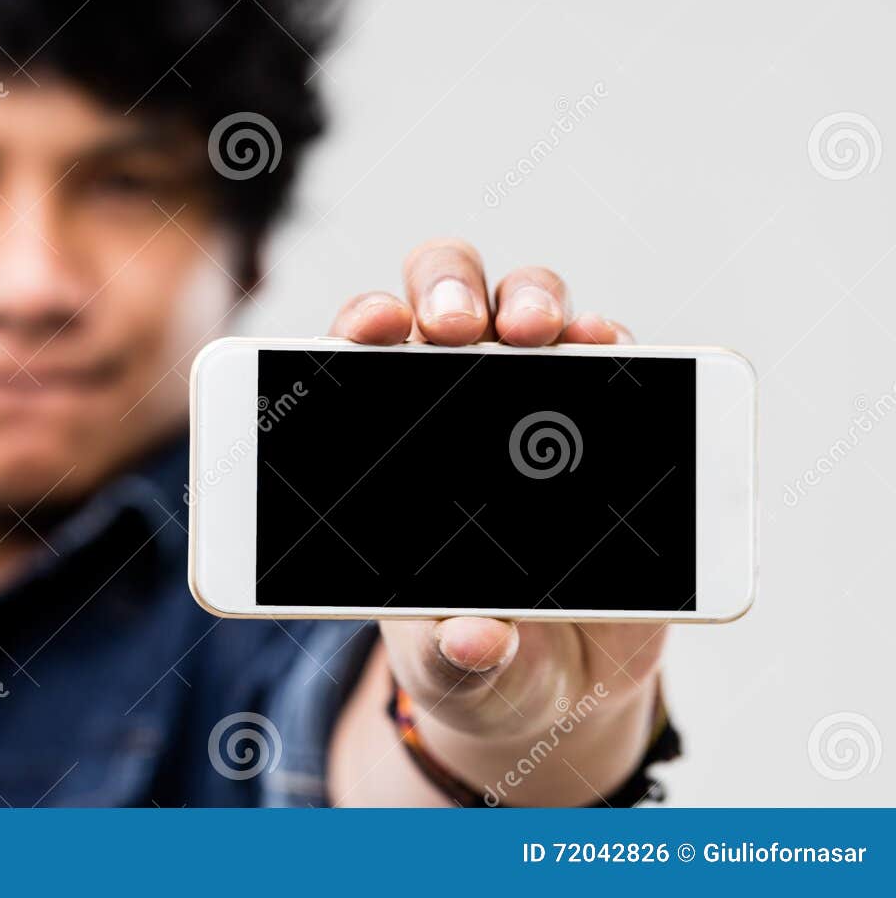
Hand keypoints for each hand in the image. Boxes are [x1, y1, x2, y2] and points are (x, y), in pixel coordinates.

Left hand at [325, 238, 664, 805]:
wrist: (557, 680)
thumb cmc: (473, 658)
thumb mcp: (451, 669)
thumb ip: (456, 656)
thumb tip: (475, 638)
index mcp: (383, 445)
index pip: (359, 355)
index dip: (362, 324)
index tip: (371, 330)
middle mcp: (454, 401)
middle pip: (441, 297)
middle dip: (444, 291)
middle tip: (455, 328)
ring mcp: (534, 401)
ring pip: (526, 304)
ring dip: (529, 299)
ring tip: (533, 331)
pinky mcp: (609, 422)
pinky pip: (611, 355)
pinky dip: (610, 340)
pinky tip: (608, 345)